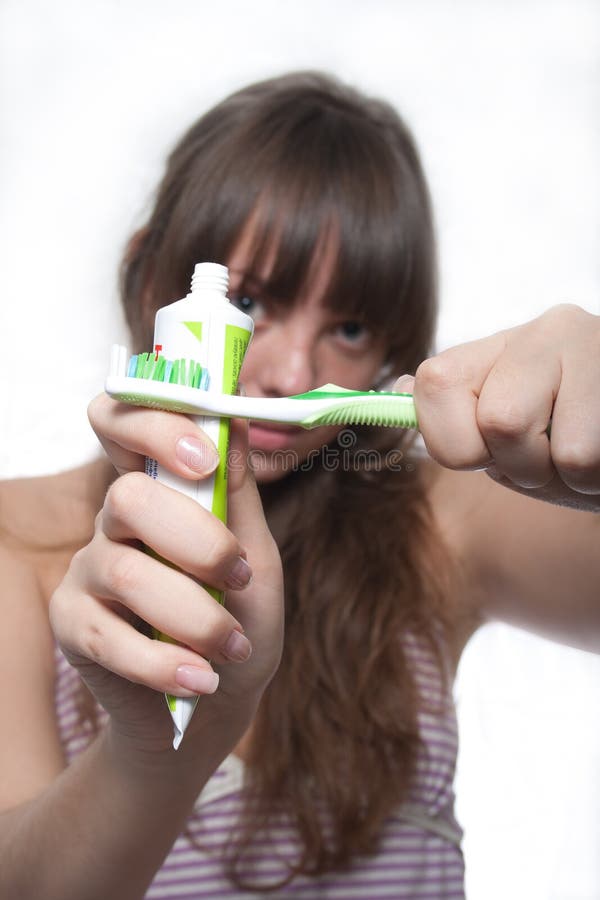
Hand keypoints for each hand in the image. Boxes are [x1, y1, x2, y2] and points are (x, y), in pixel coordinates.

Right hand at [50, 395, 283, 753]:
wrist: (217, 701)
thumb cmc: (239, 619)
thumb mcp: (255, 557)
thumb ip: (239, 495)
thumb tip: (234, 420)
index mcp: (160, 489)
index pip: (122, 422)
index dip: (154, 424)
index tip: (205, 457)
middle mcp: (116, 520)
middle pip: (129, 497)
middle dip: (197, 540)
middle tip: (238, 575)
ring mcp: (88, 571)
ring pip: (127, 573)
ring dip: (196, 616)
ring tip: (233, 647)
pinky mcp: (72, 625)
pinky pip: (108, 637)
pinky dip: (165, 663)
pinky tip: (201, 679)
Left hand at [395, 304, 599, 509]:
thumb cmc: (569, 440)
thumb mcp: (504, 430)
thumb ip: (452, 415)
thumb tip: (394, 392)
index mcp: (498, 346)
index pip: (434, 385)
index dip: (452, 441)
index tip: (484, 452)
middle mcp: (548, 330)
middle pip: (501, 423)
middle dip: (521, 468)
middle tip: (546, 457)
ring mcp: (599, 345)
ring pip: (564, 454)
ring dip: (570, 480)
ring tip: (584, 456)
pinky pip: (594, 463)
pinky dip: (598, 484)